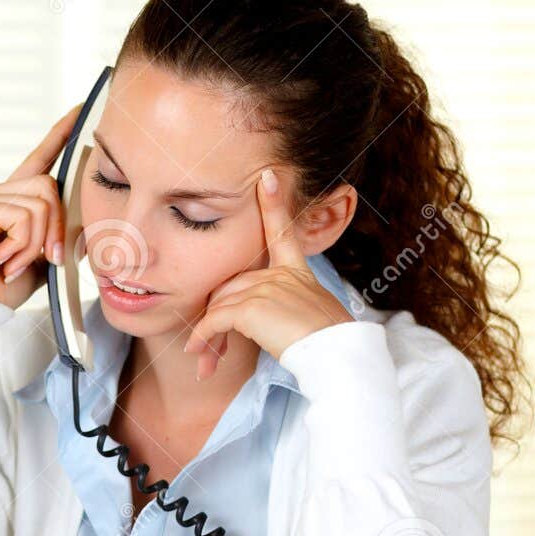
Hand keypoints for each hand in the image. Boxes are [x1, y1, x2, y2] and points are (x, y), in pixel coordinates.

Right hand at [0, 103, 80, 310]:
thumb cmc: (2, 288)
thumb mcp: (42, 257)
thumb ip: (59, 232)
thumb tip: (85, 217)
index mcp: (9, 200)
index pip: (38, 159)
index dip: (59, 135)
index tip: (79, 110)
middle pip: (49, 186)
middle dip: (57, 227)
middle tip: (47, 258)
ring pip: (39, 203)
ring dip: (37, 242)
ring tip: (15, 263)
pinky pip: (21, 216)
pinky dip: (22, 244)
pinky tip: (3, 260)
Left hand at [185, 168, 353, 378]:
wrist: (335, 355)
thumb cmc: (328, 344)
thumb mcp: (311, 316)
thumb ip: (284, 306)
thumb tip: (261, 318)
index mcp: (297, 272)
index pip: (282, 232)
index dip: (275, 205)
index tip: (268, 177)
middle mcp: (280, 275)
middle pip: (232, 286)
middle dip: (215, 316)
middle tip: (204, 347)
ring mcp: (265, 287)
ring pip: (220, 306)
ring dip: (206, 334)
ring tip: (201, 358)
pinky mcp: (251, 307)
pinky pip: (214, 320)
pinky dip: (203, 337)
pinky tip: (199, 353)